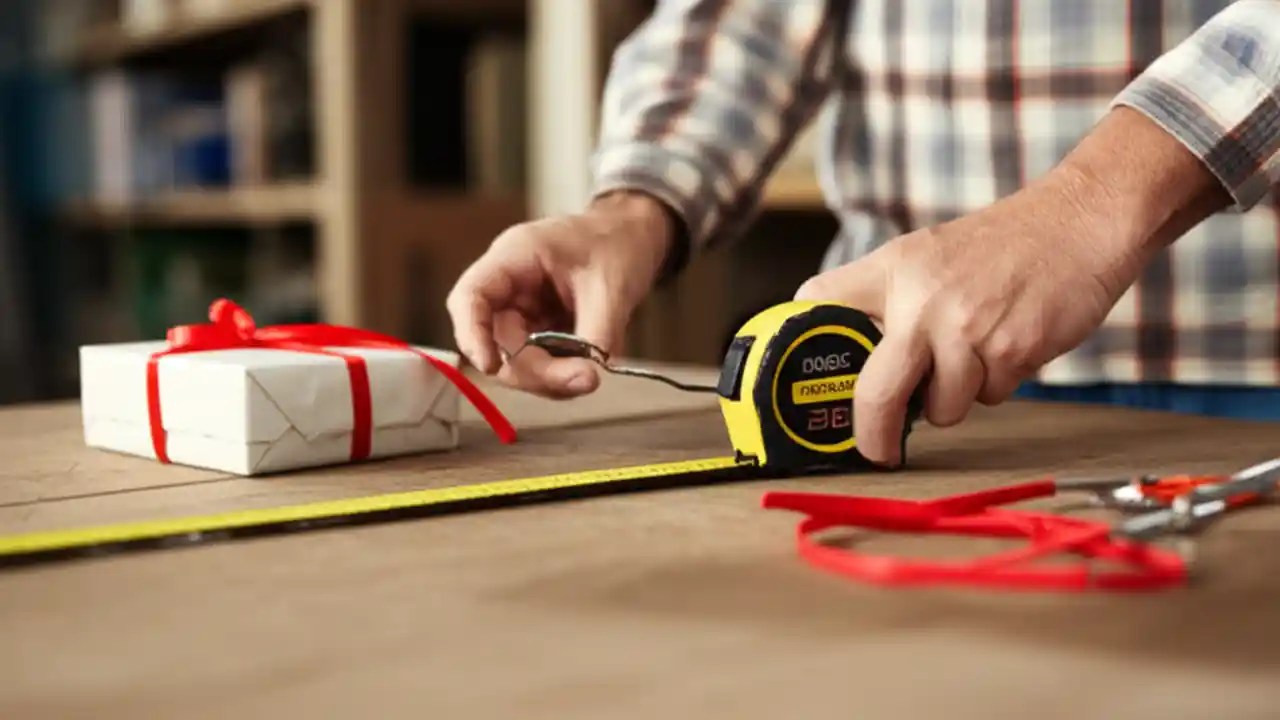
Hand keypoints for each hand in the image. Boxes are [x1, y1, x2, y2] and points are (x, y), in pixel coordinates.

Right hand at [447, 191, 673, 398]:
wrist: (634, 238)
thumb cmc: (618, 245)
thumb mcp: (612, 287)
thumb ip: (596, 334)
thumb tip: (587, 377)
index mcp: (514, 257)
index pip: (470, 297)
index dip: (472, 334)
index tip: (490, 365)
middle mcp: (509, 287)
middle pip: (496, 342)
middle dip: (535, 370)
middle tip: (584, 379)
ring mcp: (522, 311)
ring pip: (515, 360)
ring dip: (549, 377)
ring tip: (592, 373)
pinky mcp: (538, 331)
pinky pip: (538, 363)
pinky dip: (560, 374)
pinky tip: (589, 367)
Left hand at [794, 107, 1227, 466]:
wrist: (1082, 220)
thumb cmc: (1006, 245)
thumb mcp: (930, 254)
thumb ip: (892, 298)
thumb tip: (858, 360)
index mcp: (891, 268)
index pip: (819, 302)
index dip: (801, 346)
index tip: (804, 383)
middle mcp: (919, 298)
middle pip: (873, 392)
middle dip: (873, 432)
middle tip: (875, 450)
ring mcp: (964, 327)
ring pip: (941, 408)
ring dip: (957, 398)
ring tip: (979, 353)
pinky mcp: (1009, 350)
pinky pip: (989, 398)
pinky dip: (998, 384)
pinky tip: (1012, 344)